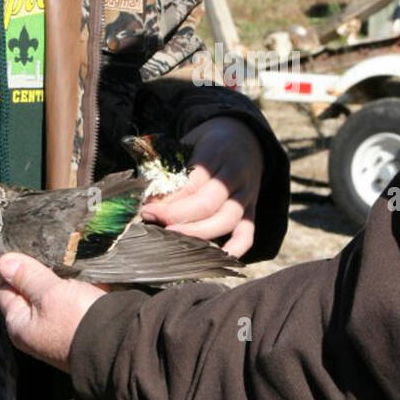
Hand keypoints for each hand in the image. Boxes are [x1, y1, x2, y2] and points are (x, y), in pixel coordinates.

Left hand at [0, 254, 104, 368]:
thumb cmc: (77, 319)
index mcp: (19, 325)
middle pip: (30, 294)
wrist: (117, 345)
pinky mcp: (79, 329)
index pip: (5, 290)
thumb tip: (3, 263)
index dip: (15, 269)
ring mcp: (57, 332)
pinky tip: (89, 279)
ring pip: (55, 297)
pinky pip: (74, 304)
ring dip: (63, 281)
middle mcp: (35, 332)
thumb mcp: (49, 293)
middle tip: (52, 254)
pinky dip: (80, 291)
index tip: (28, 250)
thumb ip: (27, 277)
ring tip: (72, 264)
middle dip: (41, 273)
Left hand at [140, 117, 262, 257]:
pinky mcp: (252, 212)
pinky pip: (247, 235)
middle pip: (208, 205)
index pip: (192, 184)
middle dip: (177, 217)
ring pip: (226, 221)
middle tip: (152, 221)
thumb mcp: (188, 144)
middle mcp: (235, 176)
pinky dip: (234, 250)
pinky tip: (213, 261)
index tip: (147, 208)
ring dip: (197, 234)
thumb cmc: (207, 144)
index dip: (168, 201)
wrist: (245, 138)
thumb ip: (171, 168)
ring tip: (172, 237)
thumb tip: (151, 200)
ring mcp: (246, 195)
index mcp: (217, 153)